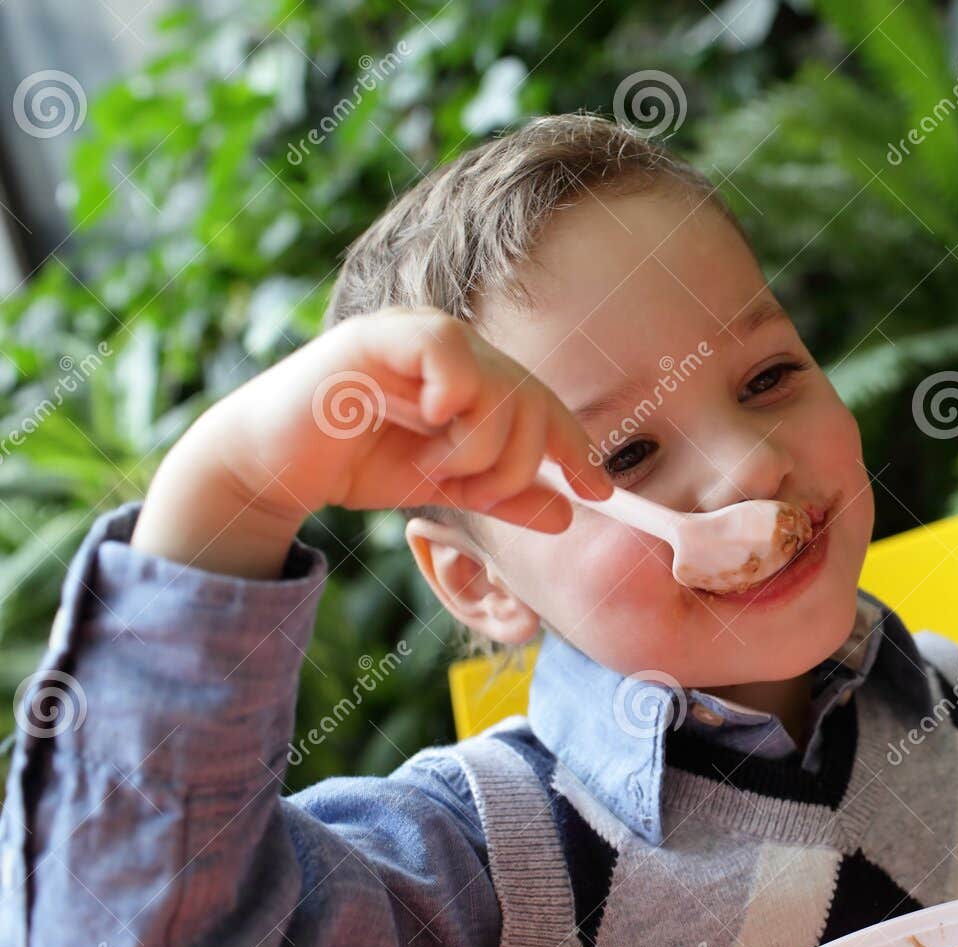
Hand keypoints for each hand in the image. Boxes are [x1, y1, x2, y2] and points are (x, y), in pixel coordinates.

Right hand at [210, 306, 612, 526]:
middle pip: (531, 401)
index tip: (599, 492)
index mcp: (473, 375)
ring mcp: (418, 334)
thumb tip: (567, 514)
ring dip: (479, 447)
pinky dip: (455, 397)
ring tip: (434, 464)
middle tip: (468, 488)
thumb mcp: (443, 487)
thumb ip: (503, 496)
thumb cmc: (354, 464)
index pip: (544, 404)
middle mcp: (454, 347)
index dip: (576, 447)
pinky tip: (432, 418)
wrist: (271, 465)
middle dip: (514, 464)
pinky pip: (451, 353)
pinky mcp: (380, 334)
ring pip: (500, 388)